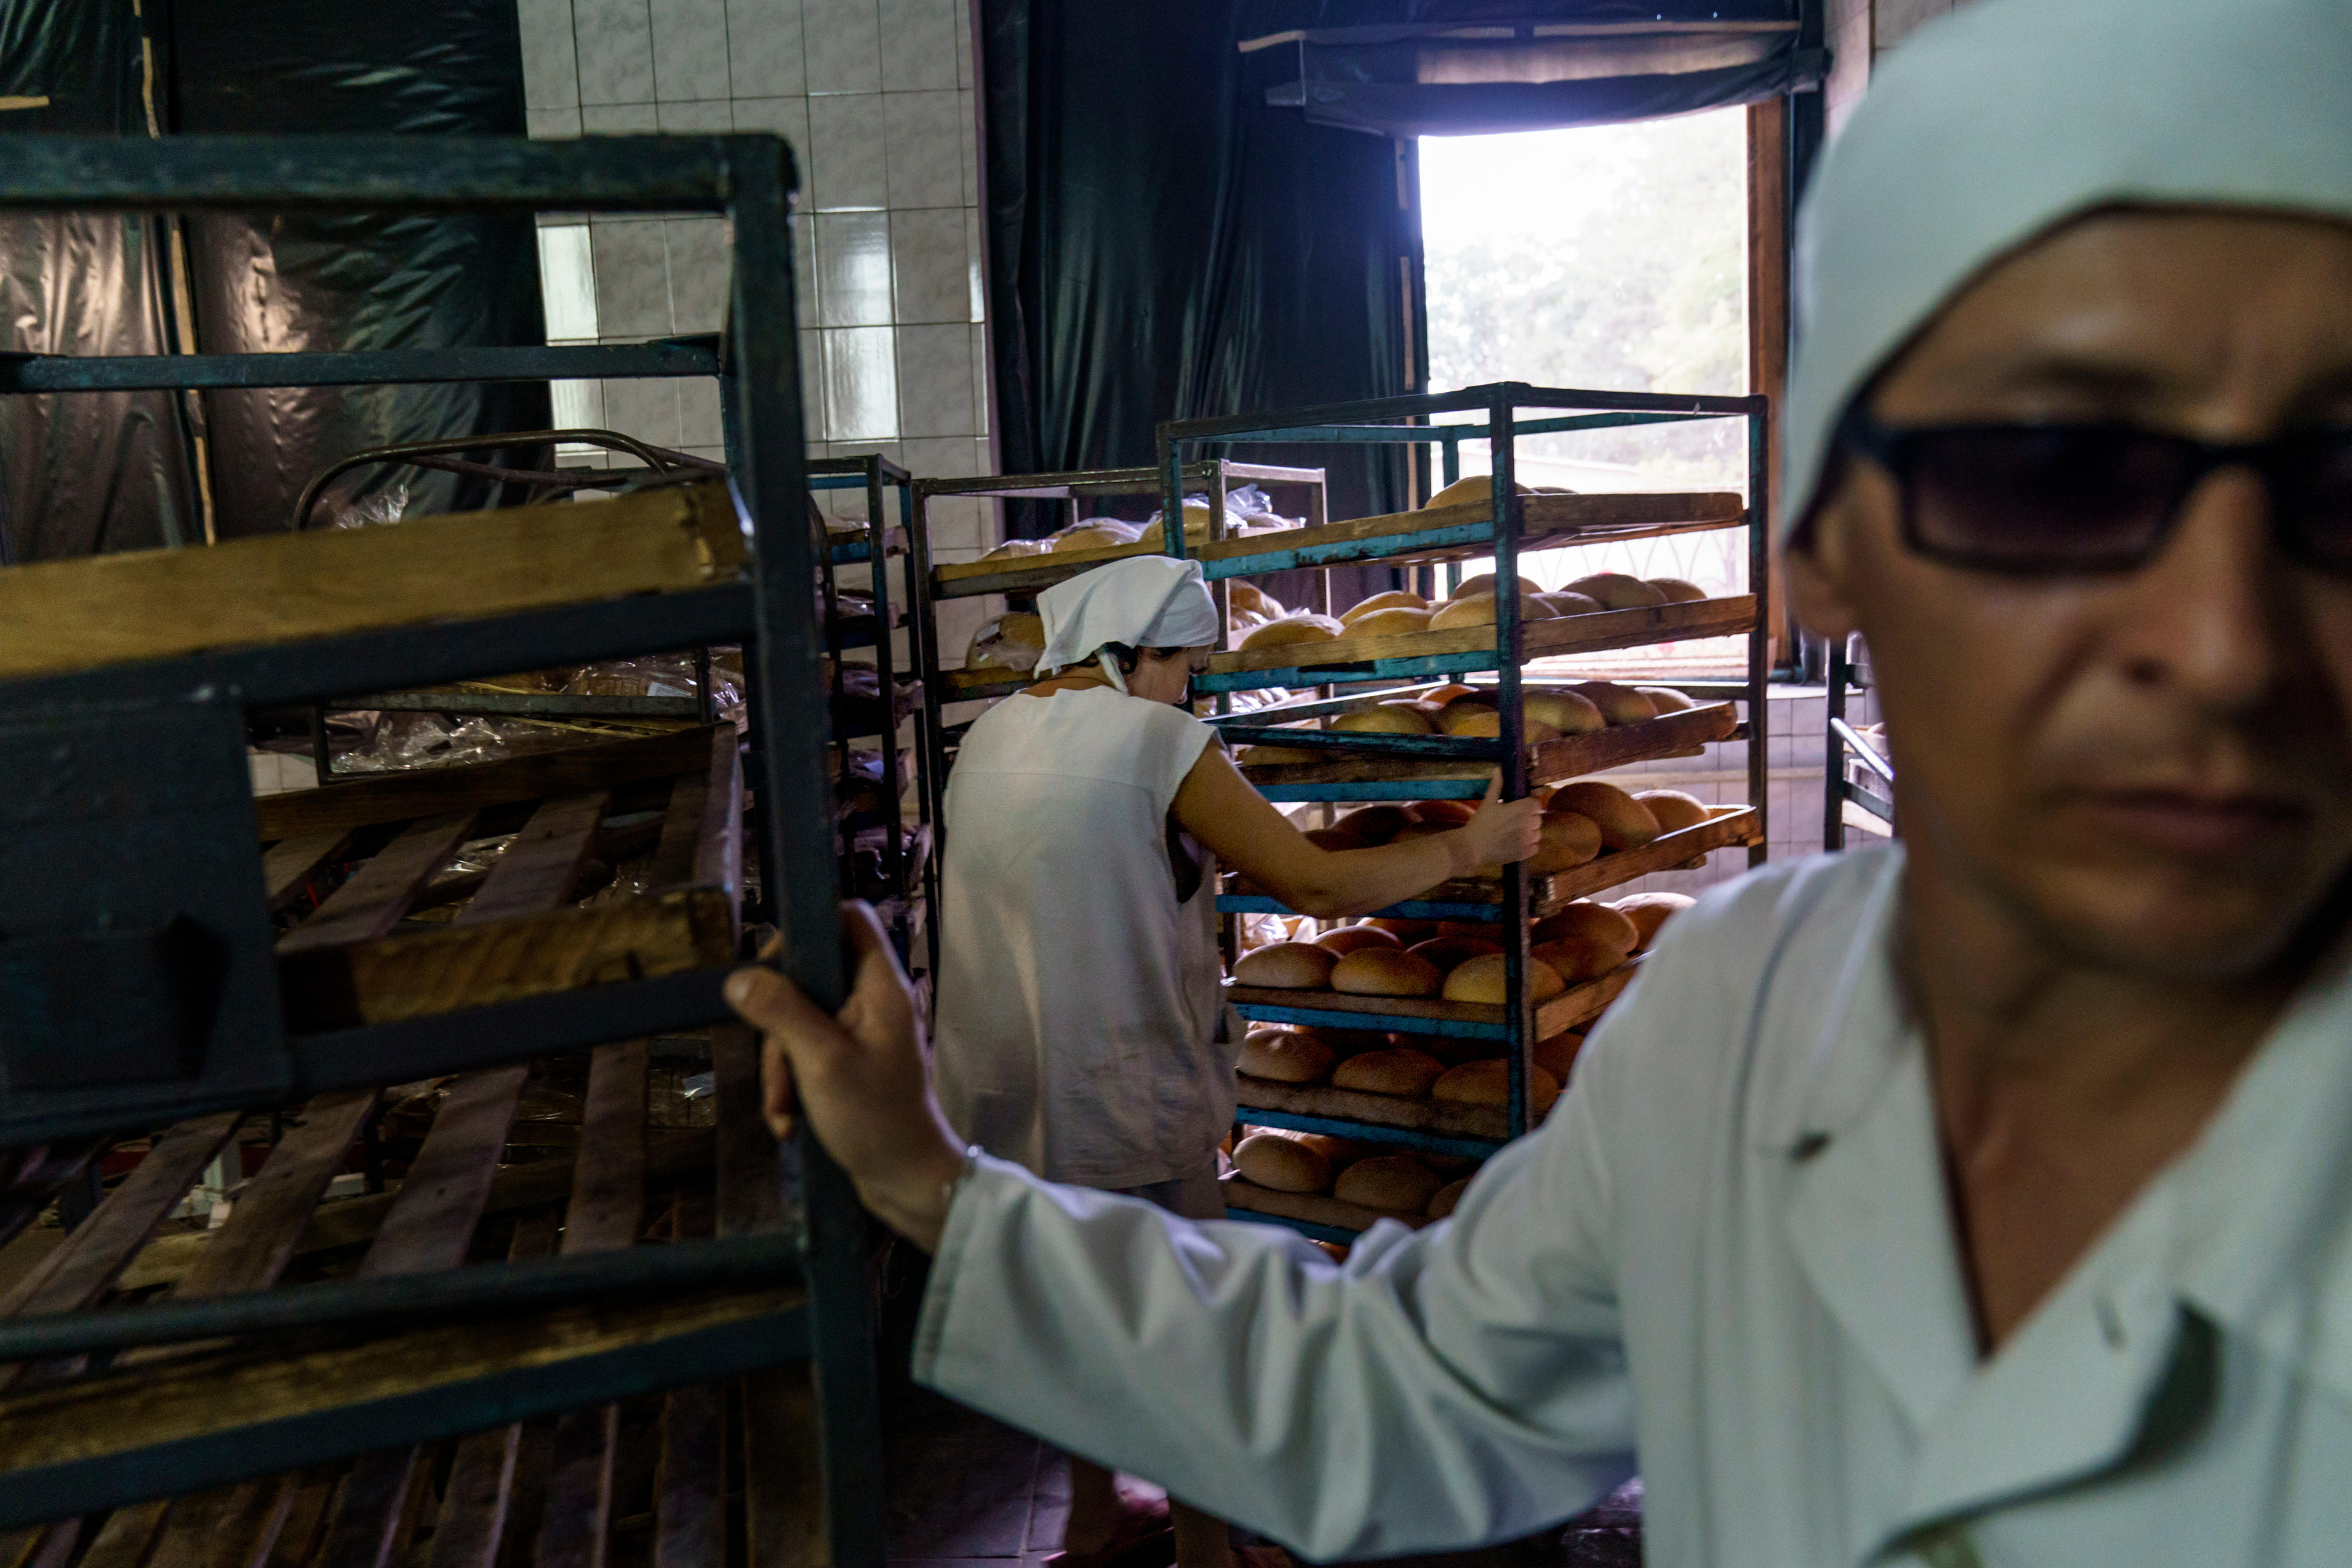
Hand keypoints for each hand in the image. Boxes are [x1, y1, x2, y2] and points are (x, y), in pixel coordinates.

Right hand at [725, 903, 967, 1251]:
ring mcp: (861, 1034)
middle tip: (777, 1071)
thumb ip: (782, 1013)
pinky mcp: (849, 1064)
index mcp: (881, 988)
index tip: (770, 966)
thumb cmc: (875, 1120)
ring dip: (781, 1068)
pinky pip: (807, 1056)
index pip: (849, 920)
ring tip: (783, 1111)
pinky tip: (788, 1121)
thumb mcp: (821, 1062)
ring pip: (800, 1023)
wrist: (907, 1182)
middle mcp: (874, 1002)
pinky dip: (792, 1086)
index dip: (807, 930)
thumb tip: (740, 976)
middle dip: (779, 1027)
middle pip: (810, 978)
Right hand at [1452, 774, 1544, 873]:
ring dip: (1530, 833)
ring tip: (1517, 833)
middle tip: (1515, 822)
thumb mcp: (1488, 801)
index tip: (1519, 809)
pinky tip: (1518, 844)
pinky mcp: (1525, 853)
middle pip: (1538, 819)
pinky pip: (1536, 847)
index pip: (1536, 805)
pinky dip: (1530, 846)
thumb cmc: (1481, 822)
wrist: (1473, 846)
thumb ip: (1497, 785)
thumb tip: (1498, 769)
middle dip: (1529, 819)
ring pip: (1538, 834)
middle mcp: (1528, 823)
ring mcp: (1528, 839)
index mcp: (1522, 809)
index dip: (1529, 806)